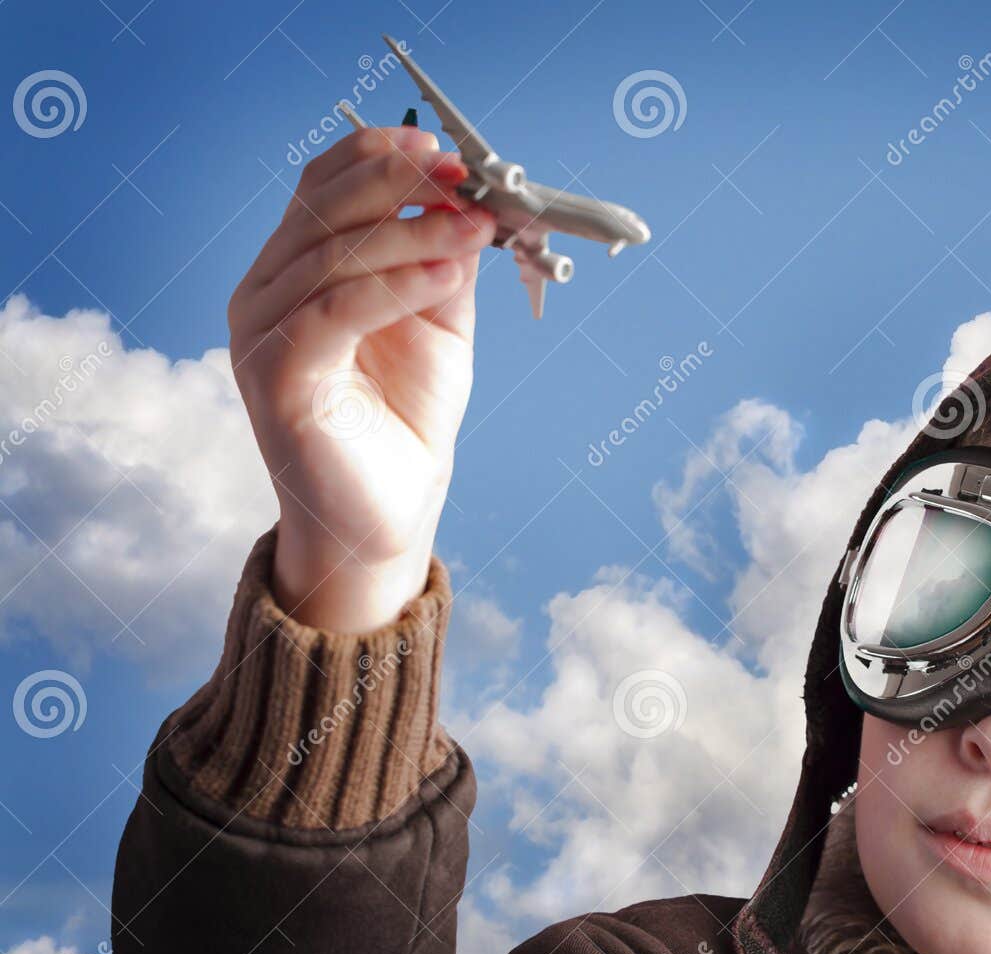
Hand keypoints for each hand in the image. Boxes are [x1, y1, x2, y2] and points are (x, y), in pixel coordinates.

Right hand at [227, 126, 495, 630]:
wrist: (386, 513)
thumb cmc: (406, 419)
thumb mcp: (437, 321)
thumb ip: (442, 259)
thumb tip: (470, 196)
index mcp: (296, 268)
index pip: (323, 185)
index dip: (380, 156)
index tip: (444, 149)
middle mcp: (264, 291)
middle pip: (322, 207)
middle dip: (399, 182)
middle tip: (464, 177)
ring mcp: (260, 332)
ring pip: (331, 255)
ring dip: (411, 233)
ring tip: (475, 229)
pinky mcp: (274, 376)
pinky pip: (332, 312)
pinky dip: (392, 286)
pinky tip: (445, 275)